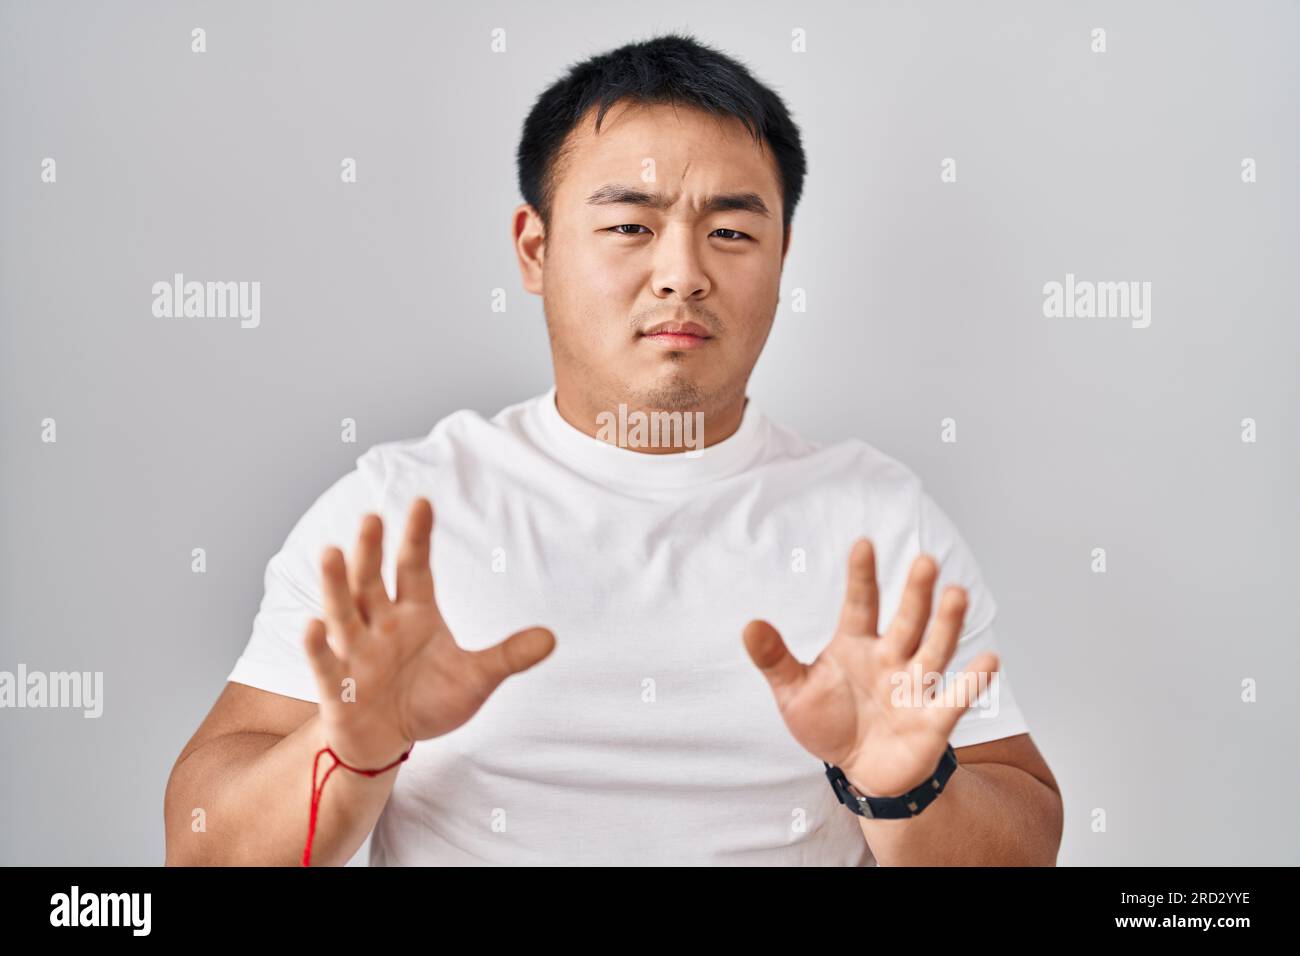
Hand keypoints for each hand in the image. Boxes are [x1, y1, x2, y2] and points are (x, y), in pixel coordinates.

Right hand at [302, 497, 555, 767]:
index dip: (417, 537)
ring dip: (336, 584)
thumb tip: (552, 638)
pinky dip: (317, 646)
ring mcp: (355, 652)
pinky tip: (312, 624)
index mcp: (414, 613)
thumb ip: (508, 657)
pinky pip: (325, 664)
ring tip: (331, 552)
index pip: (414, 567)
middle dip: (371, 551)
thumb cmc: (427, 701)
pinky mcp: (336, 686)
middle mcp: (379, 624)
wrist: (387, 741)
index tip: (422, 502)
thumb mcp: (475, 679)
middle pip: (373, 580)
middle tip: (372, 518)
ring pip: (343, 611)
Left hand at [743, 540, 997, 797]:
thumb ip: (775, 659)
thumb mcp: (793, 692)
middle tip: (925, 560)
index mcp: (855, 645)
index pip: (860, 604)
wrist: (860, 771)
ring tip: (957, 593)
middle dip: (915, 592)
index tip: (863, 543)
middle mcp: (891, 658)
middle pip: (906, 620)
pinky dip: (972, 682)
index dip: (861, 576)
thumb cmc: (828, 723)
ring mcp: (914, 687)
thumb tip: (750, 625)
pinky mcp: (932, 721)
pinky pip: (954, 700)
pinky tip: (989, 659)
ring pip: (934, 650)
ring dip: (946, 624)